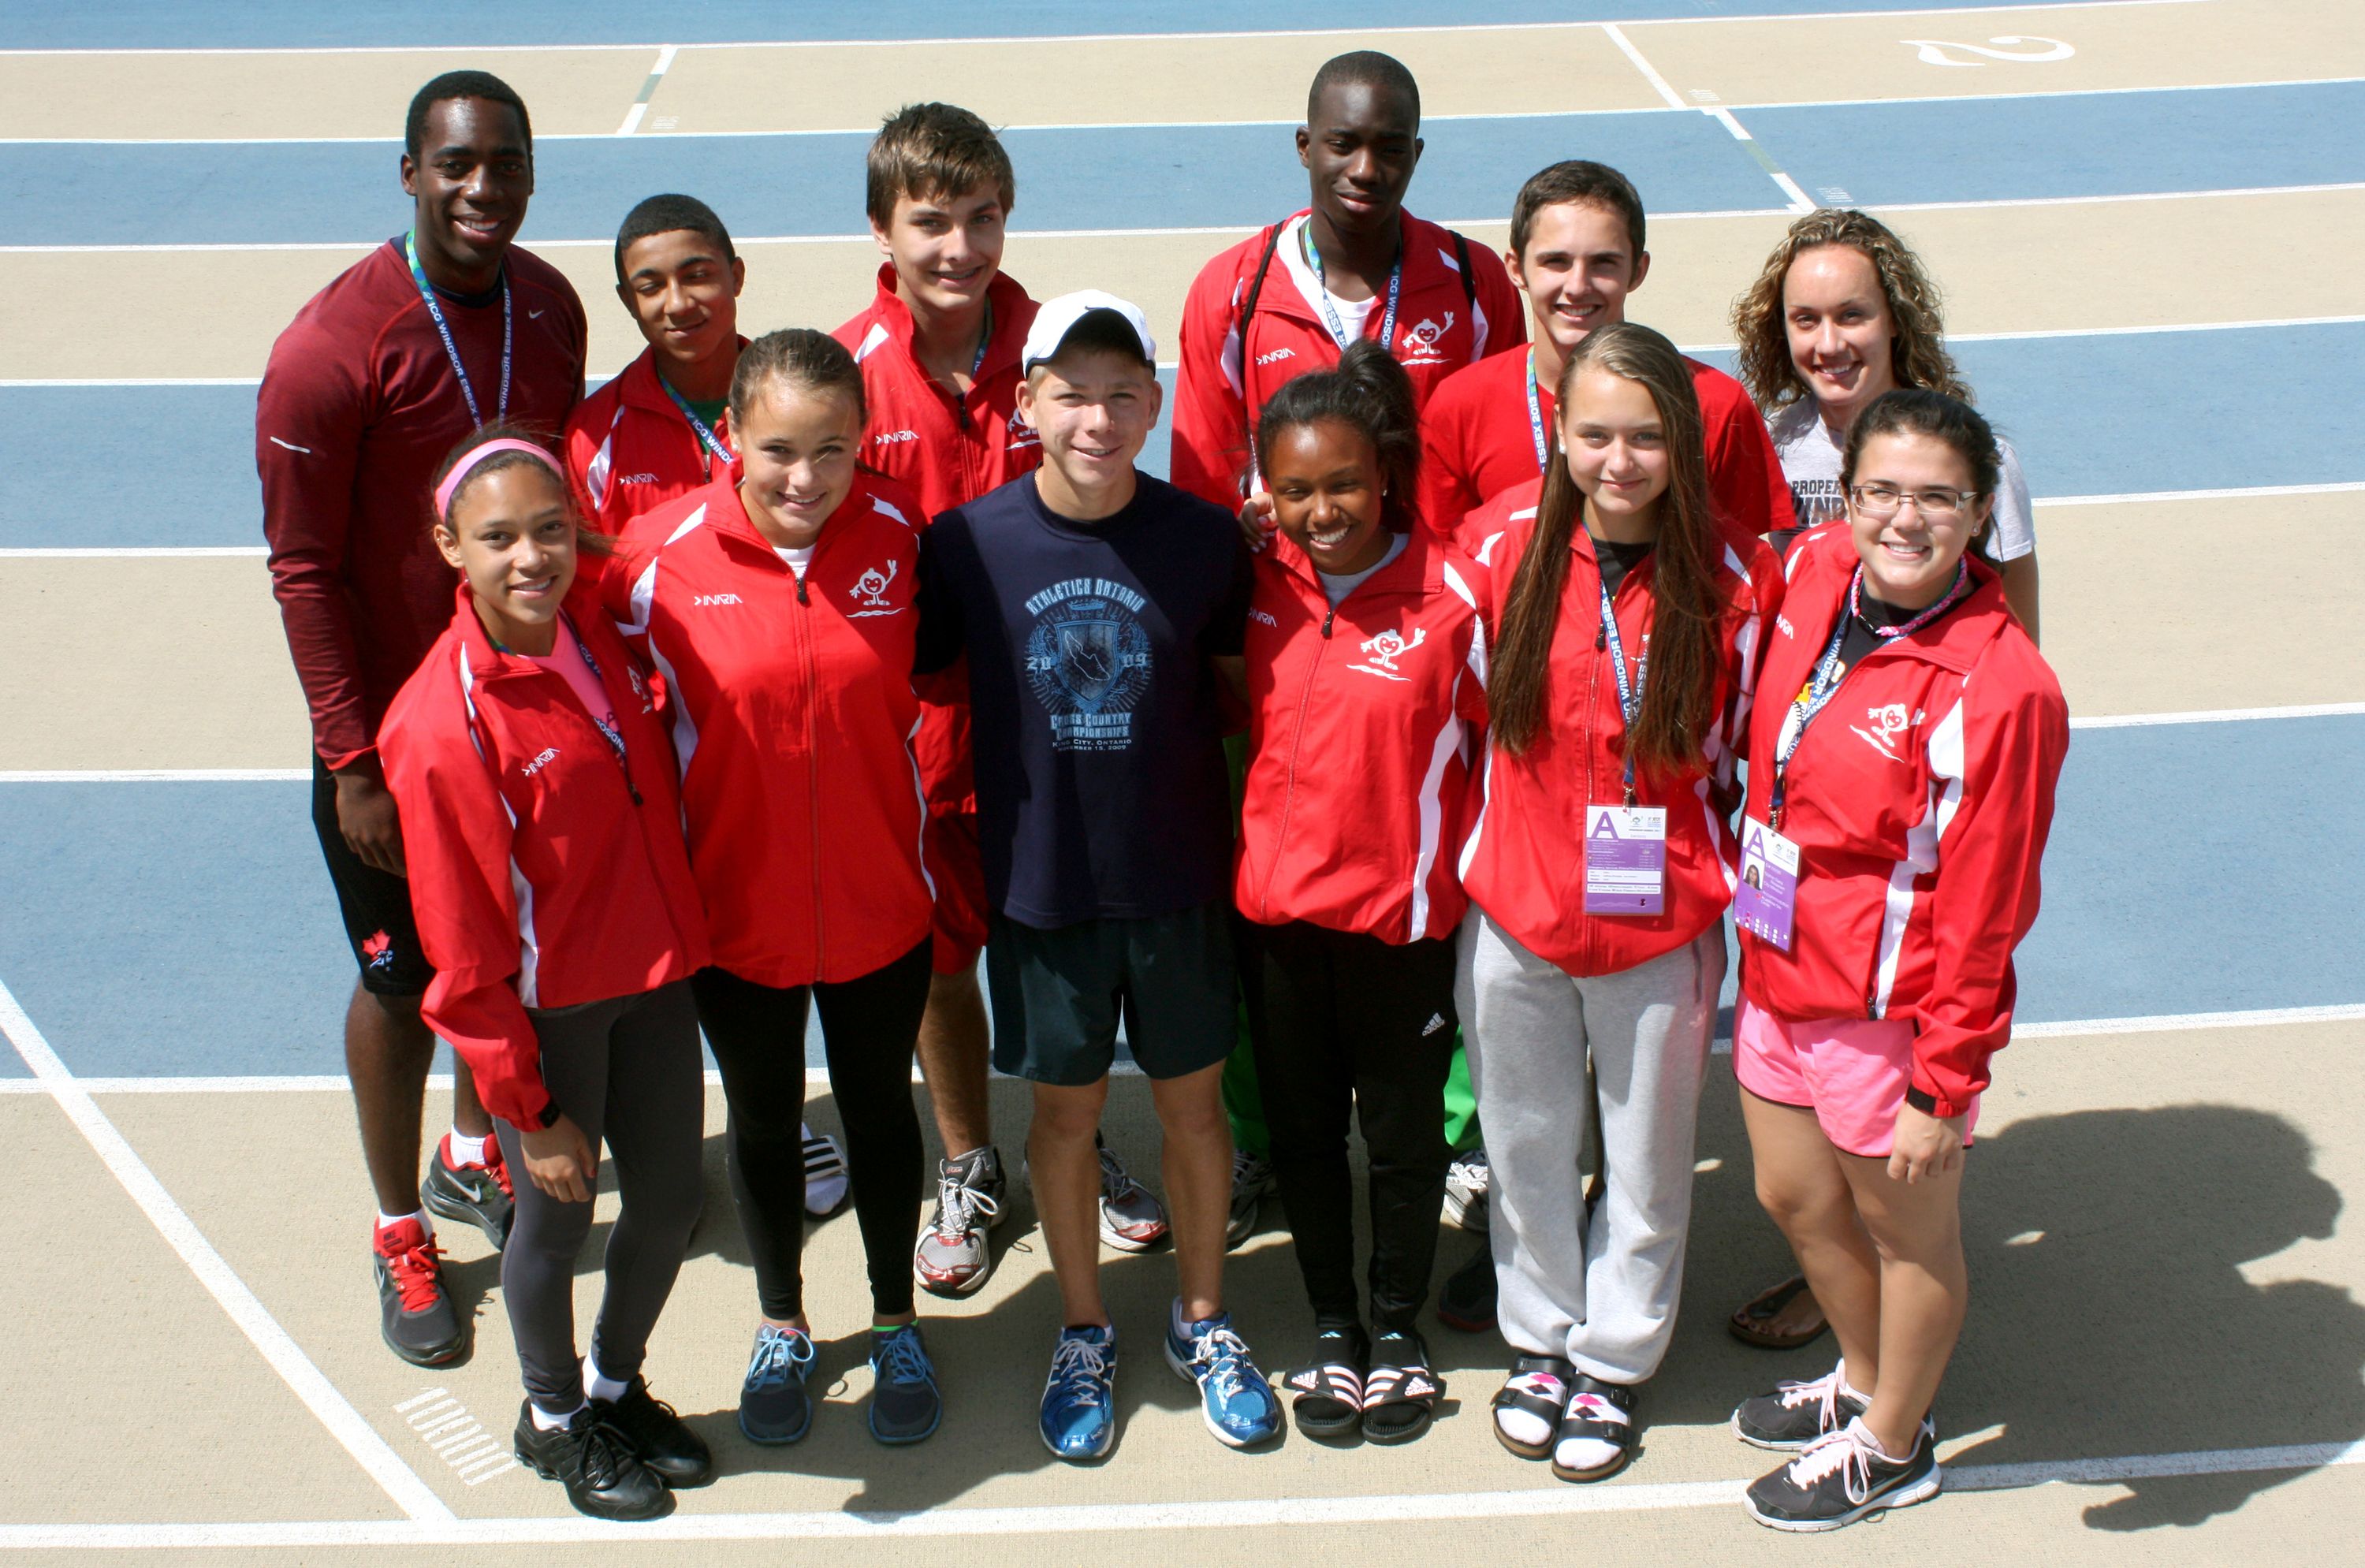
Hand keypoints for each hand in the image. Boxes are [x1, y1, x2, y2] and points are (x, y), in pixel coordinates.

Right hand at [333, 760, 406, 876]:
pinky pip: (356, 849)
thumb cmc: (385, 794)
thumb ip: (403, 829)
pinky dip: (364, 853)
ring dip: (378, 864)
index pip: (398, 861)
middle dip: (393, 869)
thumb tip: (414, 841)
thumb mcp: (400, 811)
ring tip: (385, 865)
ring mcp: (357, 838)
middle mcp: (371, 841)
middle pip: (383, 864)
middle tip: (400, 871)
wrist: (358, 784)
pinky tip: (370, 853)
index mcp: (387, 837)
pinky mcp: (346, 832)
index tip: (409, 873)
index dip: (404, 869)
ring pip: (368, 859)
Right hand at [520, 1116, 596, 1203]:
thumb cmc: (563, 1129)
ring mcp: (541, 1175)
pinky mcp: (531, 1170)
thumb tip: (591, 1175)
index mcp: (570, 1171)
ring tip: (563, 1181)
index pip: (579, 1194)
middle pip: (565, 1197)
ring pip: (551, 1193)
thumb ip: (588, 1160)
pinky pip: (539, 1185)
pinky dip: (547, 1185)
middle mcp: (555, 1177)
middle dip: (573, 1194)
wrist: (538, 1122)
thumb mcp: (581, 1142)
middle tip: (576, 1187)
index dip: (584, 1196)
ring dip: (559, 1190)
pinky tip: (550, 1177)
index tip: (587, 1194)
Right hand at [1236, 493, 1275, 552]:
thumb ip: (1272, 517)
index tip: (1265, 535)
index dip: (1254, 525)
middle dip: (1251, 534)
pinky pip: (1241, 533)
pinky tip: (1255, 549)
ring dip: (1249, 540)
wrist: (1281, 512)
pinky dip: (1247, 542)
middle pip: (1241, 521)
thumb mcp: (1280, 513)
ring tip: (1259, 549)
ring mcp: (1244, 516)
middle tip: (1263, 544)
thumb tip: (1261, 522)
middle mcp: (1247, 506)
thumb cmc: (1282, 510)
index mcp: (1257, 499)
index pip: (1248, 511)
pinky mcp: (1244, 525)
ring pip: (1239, 528)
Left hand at [1886, 1103, 1966, 1183]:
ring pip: (1934, 1175)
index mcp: (1902, 1148)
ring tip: (1930, 1160)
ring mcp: (1939, 1154)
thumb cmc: (1915, 1105)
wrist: (1939, 1096)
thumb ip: (1901, 1141)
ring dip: (1931, 1169)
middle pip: (1915, 1179)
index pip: (1895, 1173)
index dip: (1896, 1172)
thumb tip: (1903, 1151)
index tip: (1899, 1168)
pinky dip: (1947, 1163)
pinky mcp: (1954, 1150)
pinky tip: (1944, 1156)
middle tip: (1914, 1167)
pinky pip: (1951, 1166)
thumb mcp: (1900, 1124)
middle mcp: (1920, 1156)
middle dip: (1913, 1174)